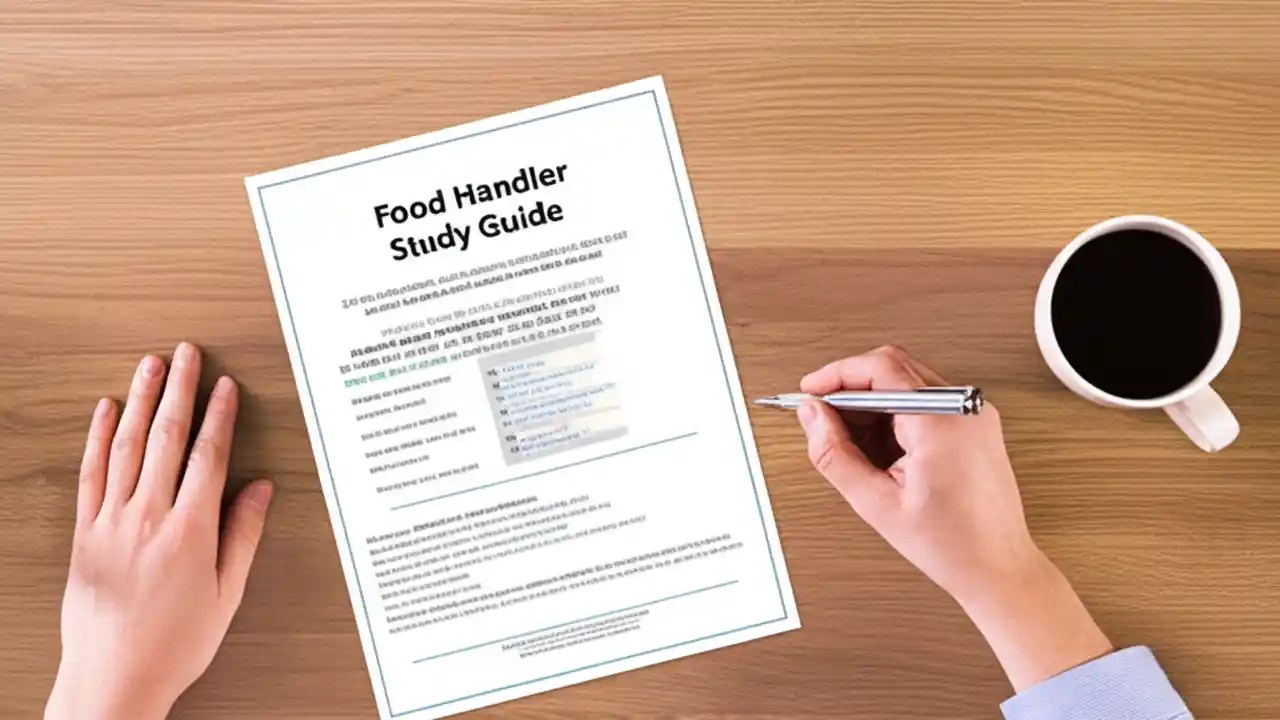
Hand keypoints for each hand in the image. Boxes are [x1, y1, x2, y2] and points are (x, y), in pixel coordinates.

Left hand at [46, 343, 273, 719]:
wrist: (112, 678)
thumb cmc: (174, 643)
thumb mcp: (227, 594)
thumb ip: (243, 535)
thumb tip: (259, 489)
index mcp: (190, 531)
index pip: (208, 457)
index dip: (219, 416)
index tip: (225, 386)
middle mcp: (148, 519)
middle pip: (166, 439)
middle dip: (179, 391)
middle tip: (187, 354)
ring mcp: (111, 523)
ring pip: (126, 446)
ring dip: (140, 400)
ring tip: (151, 366)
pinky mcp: (83, 534)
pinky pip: (90, 474)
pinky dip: (97, 438)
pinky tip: (104, 411)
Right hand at [797, 345, 1110, 689]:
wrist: (997, 567)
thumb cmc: (952, 545)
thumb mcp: (876, 503)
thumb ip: (834, 454)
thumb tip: (812, 417)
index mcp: (941, 421)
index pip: (879, 368)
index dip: (836, 374)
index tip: (811, 391)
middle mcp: (964, 407)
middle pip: (893, 368)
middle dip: (852, 389)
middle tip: (825, 421)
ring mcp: (974, 413)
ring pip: (908, 381)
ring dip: (874, 404)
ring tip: (858, 448)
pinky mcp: (975, 423)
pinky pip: (926, 400)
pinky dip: (896, 415)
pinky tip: (885, 451)